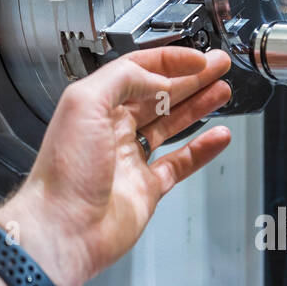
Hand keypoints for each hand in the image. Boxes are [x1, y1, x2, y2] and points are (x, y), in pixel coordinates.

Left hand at [0, 47, 232, 285]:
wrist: (64, 228)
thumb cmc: (64, 170)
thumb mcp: (85, 103)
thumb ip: (122, 79)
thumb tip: (156, 77)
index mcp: (96, 105)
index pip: (138, 71)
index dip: (171, 61)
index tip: (198, 57)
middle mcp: (113, 128)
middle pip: (160, 94)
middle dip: (191, 77)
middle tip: (219, 65)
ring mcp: (131, 159)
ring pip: (171, 124)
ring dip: (198, 105)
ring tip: (223, 90)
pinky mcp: (146, 188)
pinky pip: (180, 163)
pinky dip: (202, 149)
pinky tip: (218, 135)